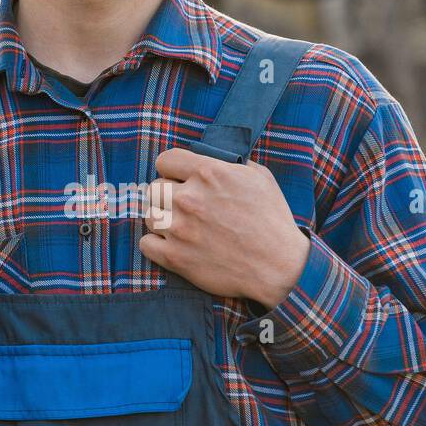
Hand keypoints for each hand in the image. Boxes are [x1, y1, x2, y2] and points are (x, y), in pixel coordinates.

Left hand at [139, 147, 309, 309]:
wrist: (279, 266)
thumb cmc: (273, 221)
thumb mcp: (259, 178)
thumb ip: (230, 164)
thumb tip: (213, 158)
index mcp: (209, 173)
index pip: (165, 159)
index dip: (173, 169)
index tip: (180, 179)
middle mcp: (189, 198)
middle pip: (154, 188)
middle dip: (167, 195)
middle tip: (183, 206)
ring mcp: (180, 229)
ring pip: (149, 215)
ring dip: (162, 219)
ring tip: (181, 227)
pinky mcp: (175, 257)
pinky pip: (146, 244)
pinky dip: (156, 245)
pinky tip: (174, 245)